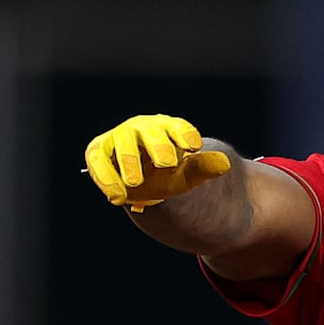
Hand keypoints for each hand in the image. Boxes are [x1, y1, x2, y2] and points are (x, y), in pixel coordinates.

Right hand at [84, 114, 231, 210]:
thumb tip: (224, 163)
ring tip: (136, 184)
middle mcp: (143, 128)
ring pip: (122, 144)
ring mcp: (119, 138)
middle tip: (167, 163)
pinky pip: (98, 160)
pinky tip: (118, 197)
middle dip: (158, 146)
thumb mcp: (187, 174)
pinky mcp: (99, 152)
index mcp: (168, 128)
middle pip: (150, 131)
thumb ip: (201, 168)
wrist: (143, 182)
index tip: (194, 147)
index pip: (178, 127)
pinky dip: (106, 177)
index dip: (184, 134)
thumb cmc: (168, 173)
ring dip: (129, 162)